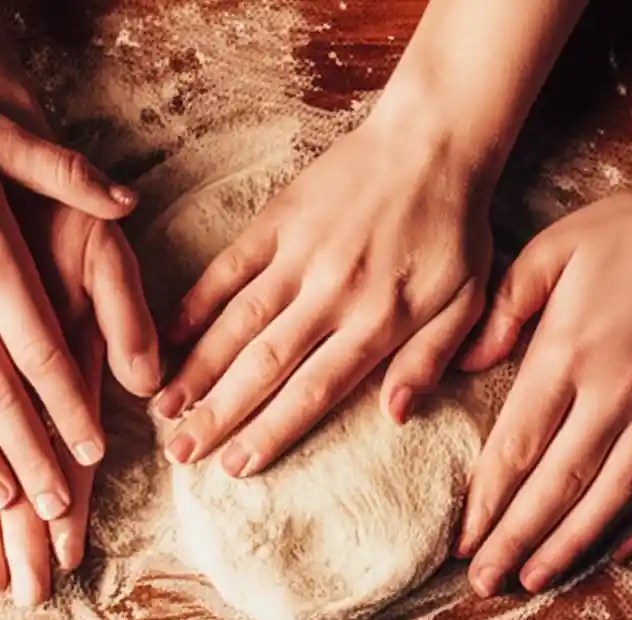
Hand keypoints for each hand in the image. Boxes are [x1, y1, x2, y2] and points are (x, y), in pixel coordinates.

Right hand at [152, 119, 492, 476]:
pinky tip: (169, 335)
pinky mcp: (278, 219)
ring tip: (164, 406)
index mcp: (379, 321)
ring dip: (197, 367)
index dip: (270, 431)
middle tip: (180, 452)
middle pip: (264, 366)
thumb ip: (429, 358)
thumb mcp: (467, 300)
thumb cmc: (454, 227)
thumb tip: (396, 415)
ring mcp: (299, 255)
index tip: (235, 466)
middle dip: (218, 414)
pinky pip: (229, 266)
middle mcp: (331, 294)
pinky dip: (197, 301)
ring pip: (238, 322)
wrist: (435, 140)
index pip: (314, 391)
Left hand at [455, 182, 631, 596]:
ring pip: (615, 496)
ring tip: (536, 580)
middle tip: (483, 582)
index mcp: (569, 352)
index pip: (517, 445)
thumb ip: (505, 305)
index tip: (459, 540)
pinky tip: (621, 550)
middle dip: (516, 539)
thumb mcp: (556, 246)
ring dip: (573, 545)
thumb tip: (466, 362)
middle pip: (558, 484)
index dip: (485, 501)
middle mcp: (616, 392)